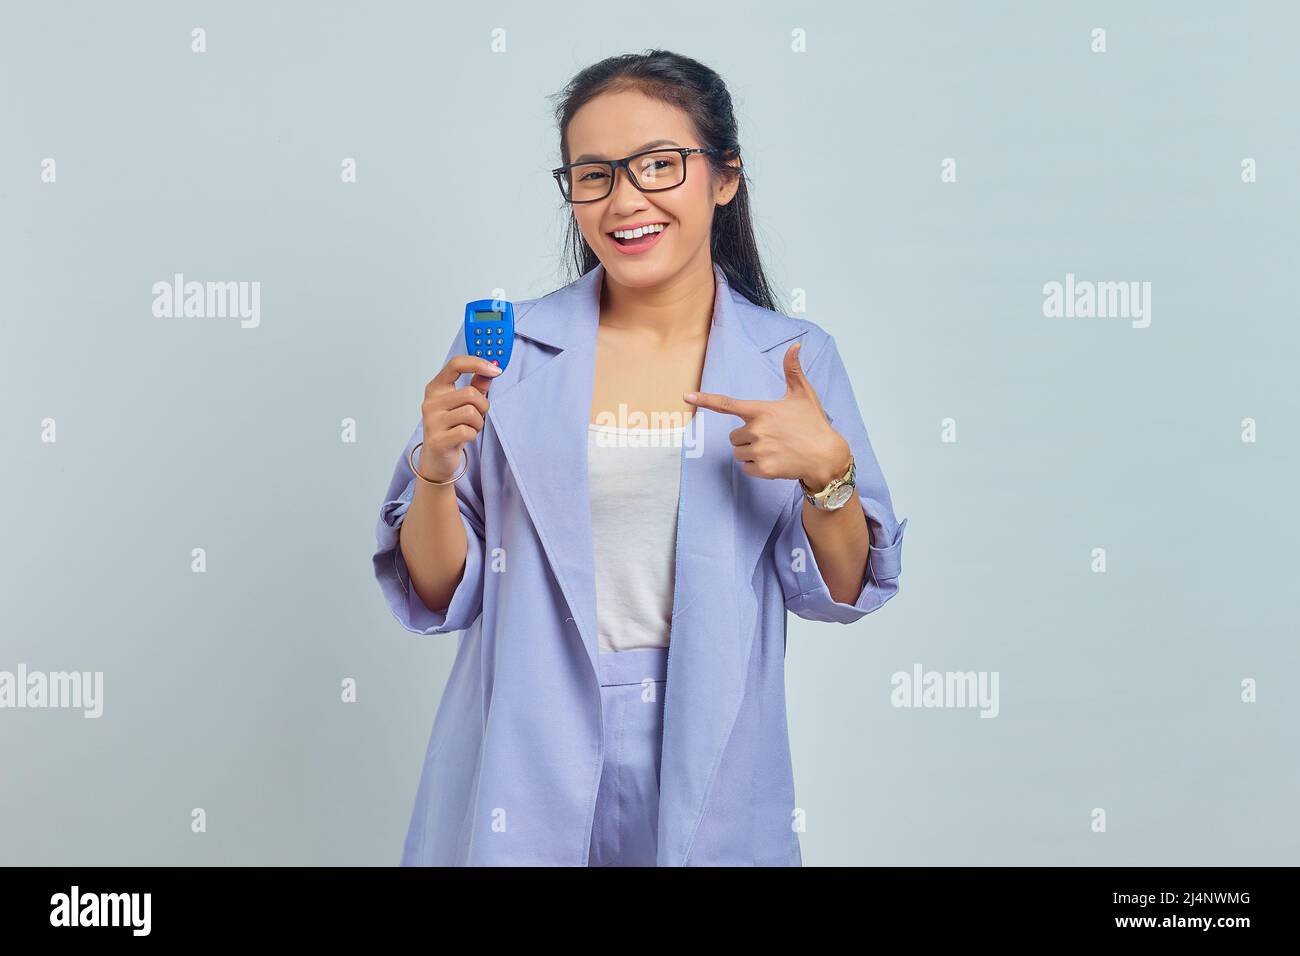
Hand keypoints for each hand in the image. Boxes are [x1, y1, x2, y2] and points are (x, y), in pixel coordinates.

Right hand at [418, 355, 501, 482]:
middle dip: (483, 405)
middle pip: (470, 393)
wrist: (436, 458)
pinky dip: (472, 434)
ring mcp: (432, 421)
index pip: (455, 364)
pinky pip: (467, 431)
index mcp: (435, 388)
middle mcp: (430, 402)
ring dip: (478, 422)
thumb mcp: (464, 404)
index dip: (477, 363)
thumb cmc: (451, 427)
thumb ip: (477, 386)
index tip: (496, 369)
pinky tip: (465, 438)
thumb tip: (490, 371)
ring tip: (470, 427)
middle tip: (479, 415)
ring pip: (470, 412)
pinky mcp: (438, 440)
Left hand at [683, 341, 850, 487]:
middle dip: (747, 437)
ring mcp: (760, 451)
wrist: (827, 456)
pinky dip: (756, 467)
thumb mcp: (803, 394)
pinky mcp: (763, 469)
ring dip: (751, 453)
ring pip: (738, 453)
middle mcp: (757, 430)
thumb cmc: (813, 423)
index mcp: (762, 410)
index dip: (705, 399)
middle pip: (733, 436)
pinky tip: (775, 461)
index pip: (727, 404)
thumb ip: (793, 370)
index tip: (686, 396)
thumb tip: (795, 345)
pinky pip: (745, 468)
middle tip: (771, 436)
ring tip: (774, 449)